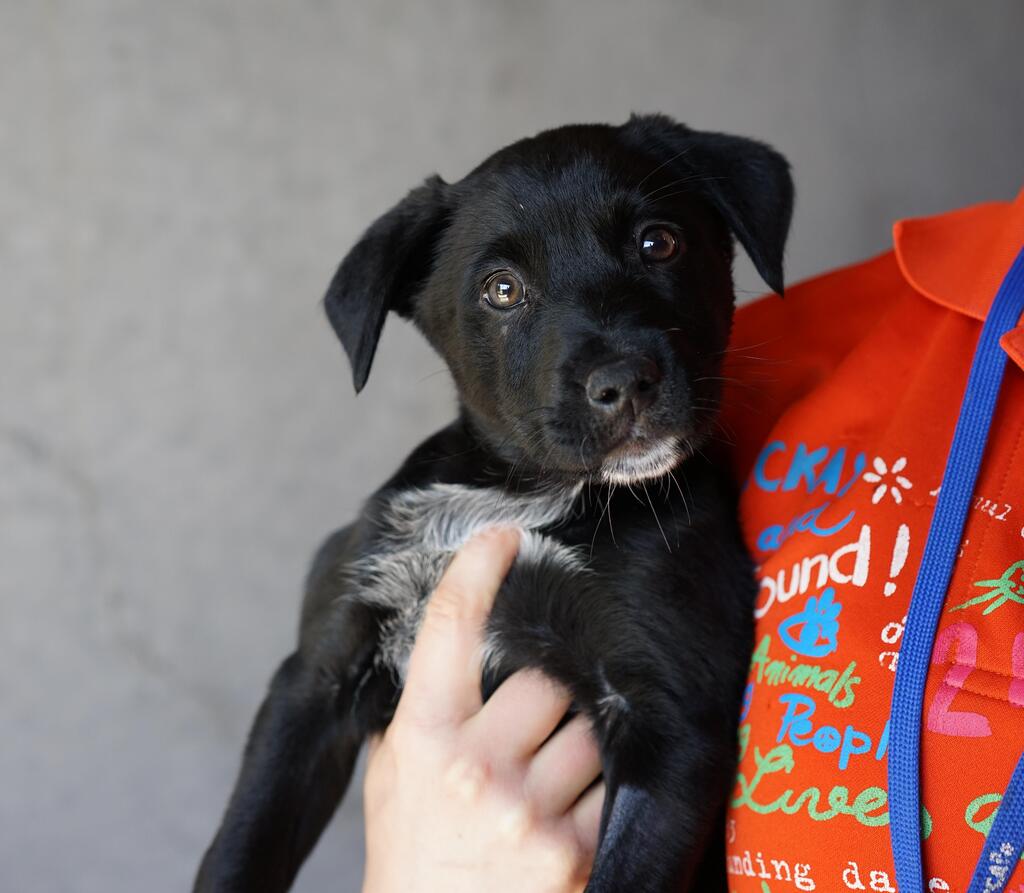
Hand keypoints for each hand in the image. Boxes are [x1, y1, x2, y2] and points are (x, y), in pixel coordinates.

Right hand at [362, 528, 603, 892]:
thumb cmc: (410, 852)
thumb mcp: (393, 776)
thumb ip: (424, 714)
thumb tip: (459, 651)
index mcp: (424, 738)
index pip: (449, 632)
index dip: (477, 572)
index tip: (502, 535)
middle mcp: (474, 767)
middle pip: (545, 680)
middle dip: (546, 697)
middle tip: (533, 729)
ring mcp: (527, 810)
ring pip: (589, 729)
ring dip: (578, 744)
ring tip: (550, 780)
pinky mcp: (574, 851)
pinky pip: (612, 785)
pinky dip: (601, 790)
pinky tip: (572, 812)